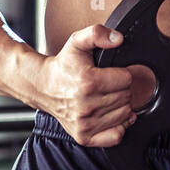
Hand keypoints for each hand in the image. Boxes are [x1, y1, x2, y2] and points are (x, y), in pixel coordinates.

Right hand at [35, 24, 136, 146]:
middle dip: (121, 89)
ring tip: (106, 97)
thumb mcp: (77, 42)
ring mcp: (85, 123)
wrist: (43, 86)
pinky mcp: (84, 136)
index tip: (112, 73)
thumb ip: (97, 33)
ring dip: (120, 105)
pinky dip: (118, 126)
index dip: (122, 73)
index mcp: (88, 81)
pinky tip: (110, 114)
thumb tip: (118, 39)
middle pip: (127, 97)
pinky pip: (116, 136)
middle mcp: (87, 105)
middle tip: (108, 84)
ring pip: (125, 115)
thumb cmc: (63, 66)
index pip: (127, 79)